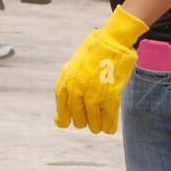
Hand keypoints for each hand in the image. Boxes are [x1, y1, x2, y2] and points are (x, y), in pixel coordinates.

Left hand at [54, 5, 147, 134]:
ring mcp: (94, 94)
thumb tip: (59, 120)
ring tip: (100, 125)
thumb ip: (65, 92)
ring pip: (93, 123)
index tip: (68, 122)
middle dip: (84, 121)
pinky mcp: (111, 94)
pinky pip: (109, 118)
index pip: (62, 115)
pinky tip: (109, 128)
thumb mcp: (70, 71)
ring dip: (97, 126)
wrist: (110, 42)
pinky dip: (109, 126)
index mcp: (64, 86)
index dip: (65, 121)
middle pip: (78, 121)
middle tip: (90, 117)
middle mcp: (77, 92)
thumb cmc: (90, 57)